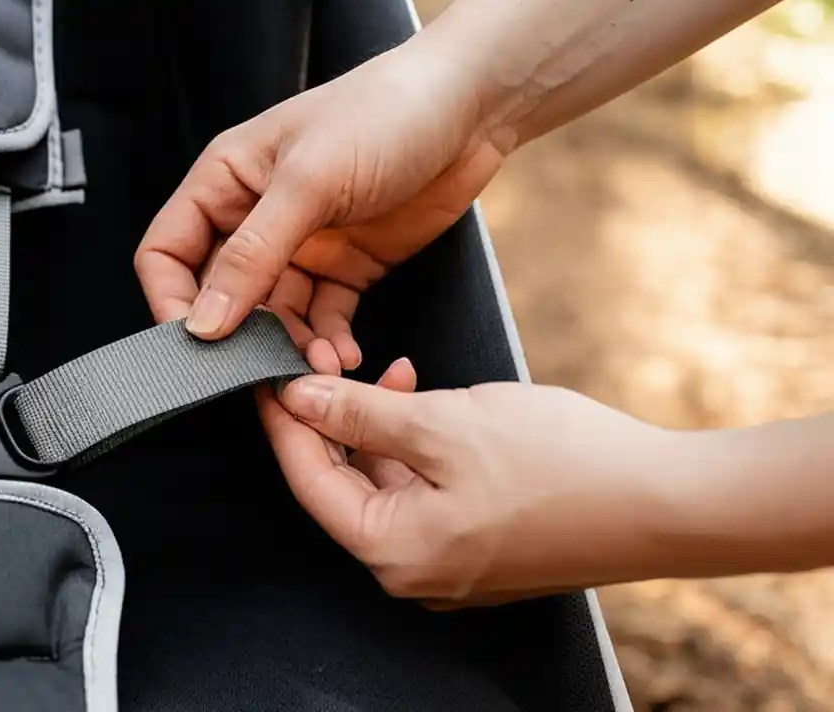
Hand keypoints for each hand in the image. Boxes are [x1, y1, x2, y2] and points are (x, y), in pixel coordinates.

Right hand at [134, 39, 511, 373]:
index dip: (171, 301)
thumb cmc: (383, 114)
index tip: (194, 347)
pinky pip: (320, 319)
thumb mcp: (308, 182)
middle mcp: (254, 216)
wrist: (470, 107)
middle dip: (239, 338)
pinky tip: (343, 355)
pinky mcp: (344, 266)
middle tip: (261, 373)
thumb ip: (252, 256)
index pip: (168, 252)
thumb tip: (203, 322)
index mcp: (226, 181)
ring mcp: (300, 244)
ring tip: (320, 369)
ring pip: (272, 317)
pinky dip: (327, 343)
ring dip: (290, 349)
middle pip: (219, 295)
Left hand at [257, 360, 690, 608]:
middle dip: (338, 419)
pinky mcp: (483, 548)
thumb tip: (298, 399)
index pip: (310, 480)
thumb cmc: (562, 465)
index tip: (266, 376)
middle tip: (332, 362)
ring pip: (389, 486)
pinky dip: (420, 449)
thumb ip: (361, 412)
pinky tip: (435, 405)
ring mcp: (452, 564)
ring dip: (383, 428)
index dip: (285, 422)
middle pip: (346, 486)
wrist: (668, 501)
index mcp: (394, 552)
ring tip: (399, 372)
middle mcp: (415, 571)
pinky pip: (428, 495)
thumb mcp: (444, 422)